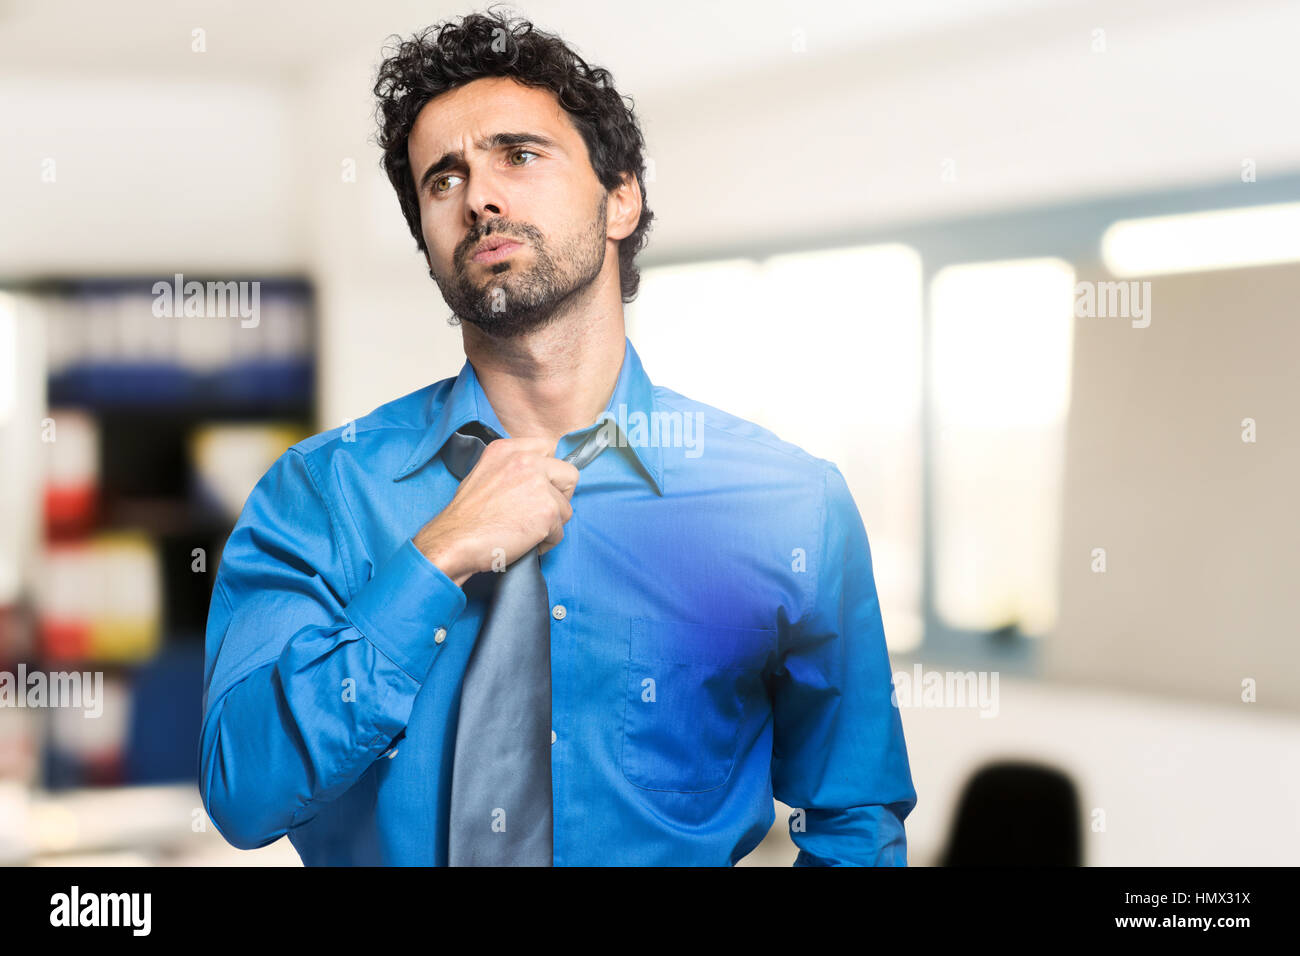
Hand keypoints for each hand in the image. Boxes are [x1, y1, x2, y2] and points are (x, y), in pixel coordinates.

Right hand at [412, 437, 579, 586]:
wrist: (455, 540)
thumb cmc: (466, 516)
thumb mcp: (483, 473)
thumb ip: (512, 468)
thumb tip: (537, 478)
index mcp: (508, 449)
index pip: (549, 448)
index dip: (548, 473)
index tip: (541, 487)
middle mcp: (526, 460)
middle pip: (568, 474)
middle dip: (559, 496)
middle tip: (539, 512)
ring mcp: (539, 484)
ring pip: (566, 507)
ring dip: (551, 523)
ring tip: (526, 531)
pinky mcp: (547, 510)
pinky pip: (560, 531)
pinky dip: (546, 542)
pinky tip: (525, 542)